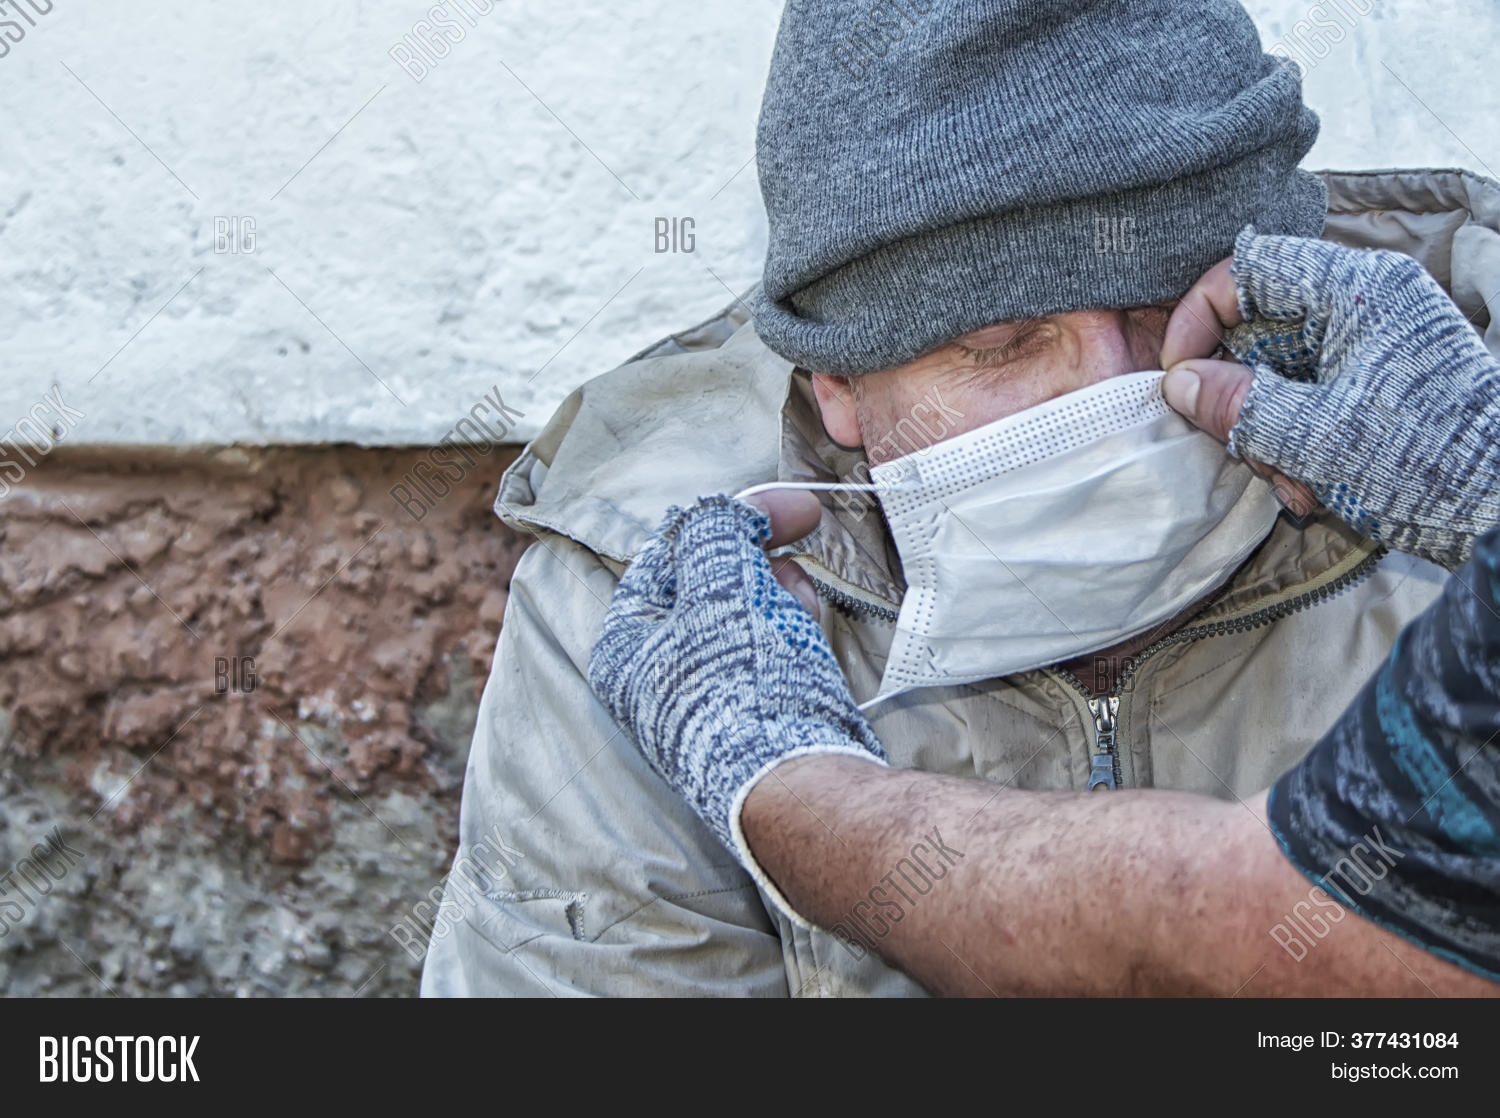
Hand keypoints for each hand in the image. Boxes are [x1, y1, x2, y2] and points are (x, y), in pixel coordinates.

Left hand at [586, 494, 885, 898]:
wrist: (798, 786)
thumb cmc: (740, 682)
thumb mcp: (719, 584)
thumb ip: (715, 531)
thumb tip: (728, 511)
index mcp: (625, 647)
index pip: (662, 558)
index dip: (719, 520)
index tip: (778, 505)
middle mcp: (656, 679)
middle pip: (704, 587)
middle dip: (753, 552)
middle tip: (799, 528)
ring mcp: (706, 704)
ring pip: (741, 619)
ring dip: (774, 586)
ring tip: (802, 578)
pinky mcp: (753, 721)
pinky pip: (767, 656)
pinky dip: (788, 627)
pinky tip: (809, 616)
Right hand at [1160, 226, 1499, 570]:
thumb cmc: (1426, 464)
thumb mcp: (1316, 439)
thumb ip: (1239, 406)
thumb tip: (1180, 385)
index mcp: (1358, 290)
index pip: (1249, 269)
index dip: (1198, 317)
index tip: (1178, 377)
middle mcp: (1367, 305)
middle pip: (1259, 327)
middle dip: (1237, 395)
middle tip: (1240, 450)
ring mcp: (1375, 347)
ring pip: (1279, 372)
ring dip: (1265, 432)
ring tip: (1291, 484)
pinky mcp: (1380, 386)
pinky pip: (1310, 399)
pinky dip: (1296, 443)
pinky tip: (1311, 487)